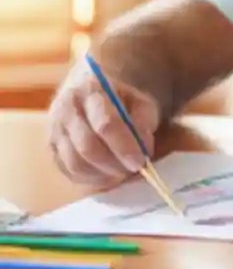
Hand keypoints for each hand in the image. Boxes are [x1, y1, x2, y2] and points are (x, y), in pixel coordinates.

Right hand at [46, 70, 160, 187]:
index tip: (139, 162)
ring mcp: (54, 128)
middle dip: (113, 164)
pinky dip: (90, 178)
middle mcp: (66, 108)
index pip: (106, 124)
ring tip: (121, 172)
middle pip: (87, 146)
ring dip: (102, 174)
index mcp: (91, 89)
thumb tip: (142, 148)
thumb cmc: (120, 97)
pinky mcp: (51, 146)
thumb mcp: (140, 100)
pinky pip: (68, 171)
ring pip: (75, 163)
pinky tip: (107, 175)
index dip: (124, 147)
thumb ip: (145, 121)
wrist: (88, 89)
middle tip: (132, 170)